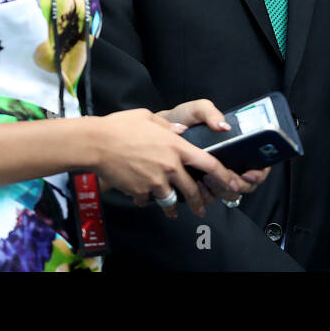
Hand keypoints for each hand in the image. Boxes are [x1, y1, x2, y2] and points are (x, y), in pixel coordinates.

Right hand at [92, 107, 243, 217]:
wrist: (96, 144)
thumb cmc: (121, 126)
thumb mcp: (149, 118)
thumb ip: (168, 126)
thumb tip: (180, 131)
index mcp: (176, 146)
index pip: (208, 163)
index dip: (224, 176)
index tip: (233, 185)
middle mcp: (169, 166)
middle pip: (192, 189)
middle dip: (199, 201)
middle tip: (203, 208)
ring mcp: (155, 181)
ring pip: (171, 199)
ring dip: (173, 207)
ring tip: (173, 212)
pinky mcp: (140, 191)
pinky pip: (147, 199)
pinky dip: (146, 198)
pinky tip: (142, 195)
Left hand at [154, 98, 270, 200]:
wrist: (159, 131)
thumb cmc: (181, 120)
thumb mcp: (197, 110)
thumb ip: (210, 112)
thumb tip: (224, 126)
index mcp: (235, 147)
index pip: (258, 165)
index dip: (259, 173)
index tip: (249, 173)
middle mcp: (229, 163)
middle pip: (246, 184)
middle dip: (237, 183)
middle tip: (223, 175)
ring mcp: (216, 177)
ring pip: (229, 194)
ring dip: (220, 189)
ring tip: (206, 177)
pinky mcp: (201, 187)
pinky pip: (211, 198)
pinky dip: (206, 194)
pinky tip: (197, 182)